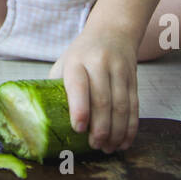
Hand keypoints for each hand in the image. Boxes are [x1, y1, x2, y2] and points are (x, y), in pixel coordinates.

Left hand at [48, 24, 140, 152]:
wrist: (112, 31)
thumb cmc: (82, 54)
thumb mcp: (64, 63)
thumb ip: (58, 87)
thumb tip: (46, 120)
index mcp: (76, 61)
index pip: (79, 85)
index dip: (80, 108)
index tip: (79, 128)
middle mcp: (99, 64)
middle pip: (102, 99)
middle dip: (101, 127)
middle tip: (95, 145)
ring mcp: (119, 70)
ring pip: (121, 105)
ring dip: (116, 131)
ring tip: (109, 148)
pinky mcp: (133, 78)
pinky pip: (134, 105)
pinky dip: (130, 126)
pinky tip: (124, 141)